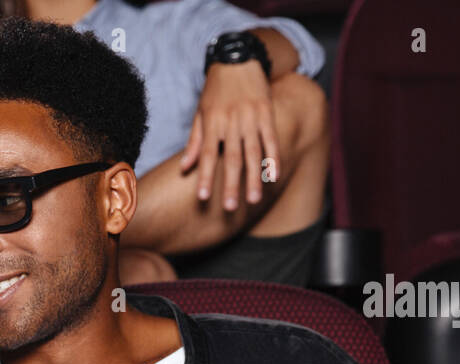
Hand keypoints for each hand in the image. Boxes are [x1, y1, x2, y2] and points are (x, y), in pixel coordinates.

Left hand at [180, 60, 278, 210]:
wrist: (238, 58)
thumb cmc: (215, 89)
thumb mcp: (201, 112)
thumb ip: (195, 141)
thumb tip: (185, 168)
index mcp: (213, 123)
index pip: (208, 155)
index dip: (206, 177)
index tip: (204, 198)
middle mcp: (232, 121)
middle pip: (232, 158)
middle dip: (232, 185)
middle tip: (231, 208)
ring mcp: (251, 117)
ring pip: (253, 153)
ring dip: (254, 178)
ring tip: (254, 200)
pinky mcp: (267, 112)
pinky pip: (271, 139)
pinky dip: (274, 158)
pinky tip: (274, 176)